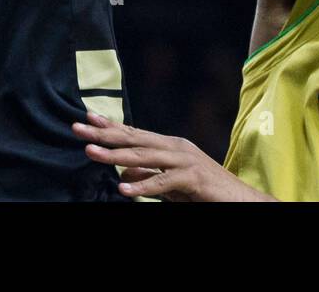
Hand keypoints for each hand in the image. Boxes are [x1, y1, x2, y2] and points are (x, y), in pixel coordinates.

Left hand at [72, 113, 275, 201]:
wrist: (241, 200)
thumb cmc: (204, 191)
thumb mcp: (170, 182)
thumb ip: (149, 174)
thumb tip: (124, 170)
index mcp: (169, 145)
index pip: (134, 132)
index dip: (110, 125)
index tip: (86, 118)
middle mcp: (175, 147)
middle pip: (134, 139)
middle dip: (104, 134)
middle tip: (77, 129)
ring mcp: (185, 161)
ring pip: (144, 156)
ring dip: (115, 155)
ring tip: (92, 153)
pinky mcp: (193, 179)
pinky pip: (163, 183)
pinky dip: (142, 185)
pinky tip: (123, 188)